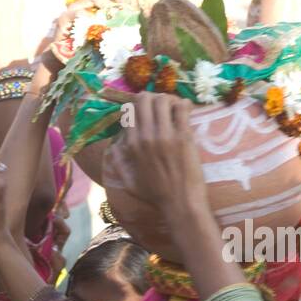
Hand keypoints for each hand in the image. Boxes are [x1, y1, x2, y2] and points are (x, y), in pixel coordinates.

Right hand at [110, 92, 210, 224]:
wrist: (180, 203)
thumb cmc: (155, 195)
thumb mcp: (129, 181)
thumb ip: (119, 163)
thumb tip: (115, 148)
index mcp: (132, 146)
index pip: (130, 111)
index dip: (137, 105)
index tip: (145, 109)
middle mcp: (145, 137)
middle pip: (145, 99)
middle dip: (152, 97)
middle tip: (160, 104)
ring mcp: (165, 135)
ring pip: (163, 99)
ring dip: (169, 99)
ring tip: (173, 107)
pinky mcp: (184, 136)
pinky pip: (182, 107)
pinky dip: (184, 104)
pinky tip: (185, 110)